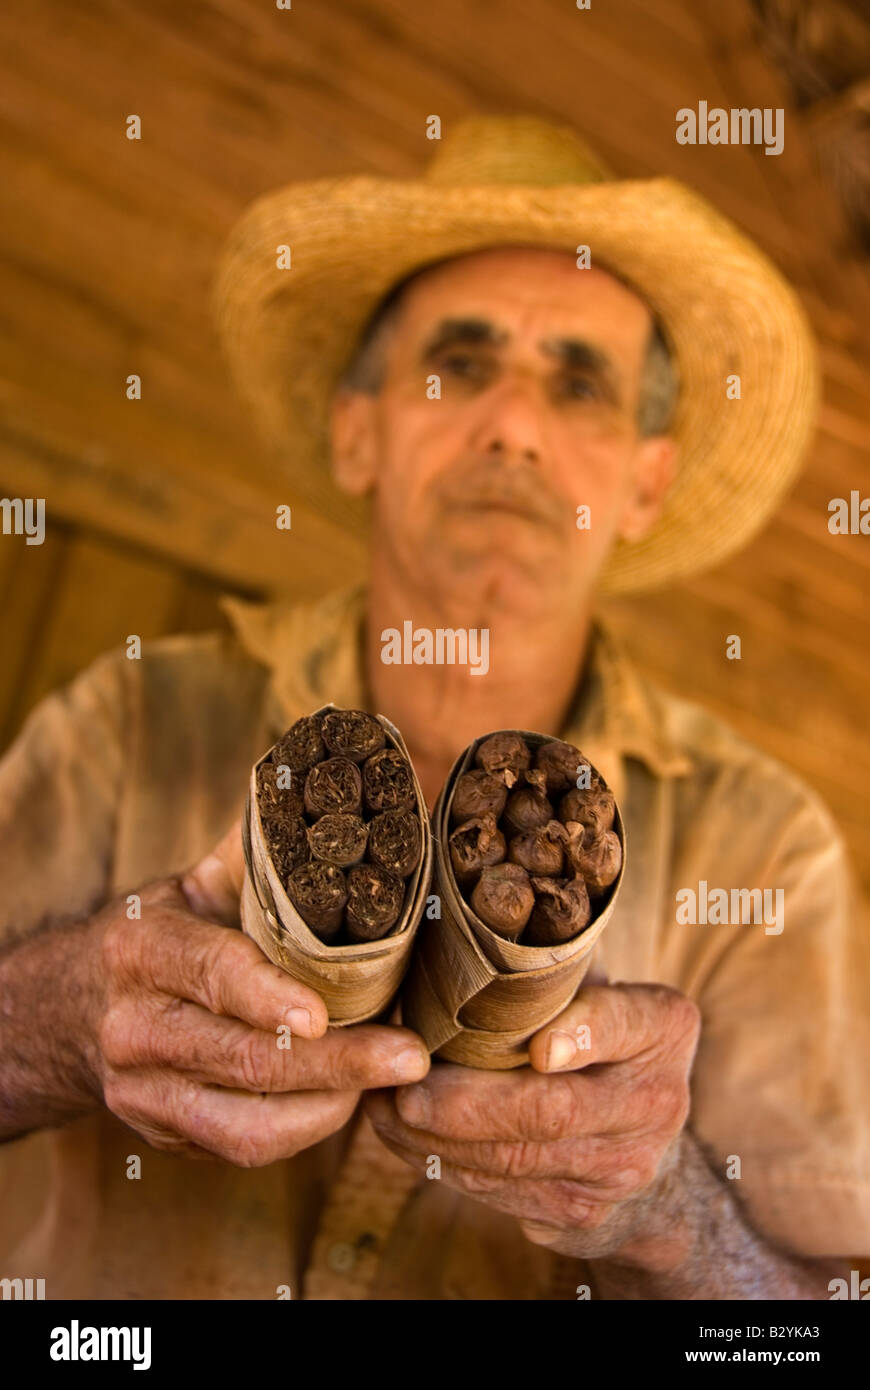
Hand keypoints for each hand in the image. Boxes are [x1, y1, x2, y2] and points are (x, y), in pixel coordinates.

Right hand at [82, 820, 429, 1164]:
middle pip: (242, 1058)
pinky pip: (239, 1147)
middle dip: (336, 1063)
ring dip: (329, 1107)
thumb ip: (253, 854)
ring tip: (390, 1080)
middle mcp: (133, 1026)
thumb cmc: (160, 929)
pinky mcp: (160, 1134)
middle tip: (410, 1056)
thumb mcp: (193, 881)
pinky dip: (303, 1131)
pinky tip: (347, 1101)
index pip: (210, 972)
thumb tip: (325, 801)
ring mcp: (142, 1090)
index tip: (324, 1013)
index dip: (267, 996)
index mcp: (141, 948)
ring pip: (244, 1121)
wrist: (72, 1005)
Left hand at [366, 982, 699, 1258]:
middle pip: (554, 1111)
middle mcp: (656, 1102)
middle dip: (468, 1105)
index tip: (540, 1046)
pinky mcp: (581, 1212)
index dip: (585, 1034)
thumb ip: (554, 968)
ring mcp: (622, 1168)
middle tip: (405, 1087)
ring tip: (384, 1108)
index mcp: (664, 1028)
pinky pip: (502, 1192)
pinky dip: (445, 1164)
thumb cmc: (596, 1035)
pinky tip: (404, 1137)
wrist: (644, 1145)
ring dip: (439, 1139)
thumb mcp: (597, 987)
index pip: (624, 1024)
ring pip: (517, 1160)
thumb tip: (464, 919)